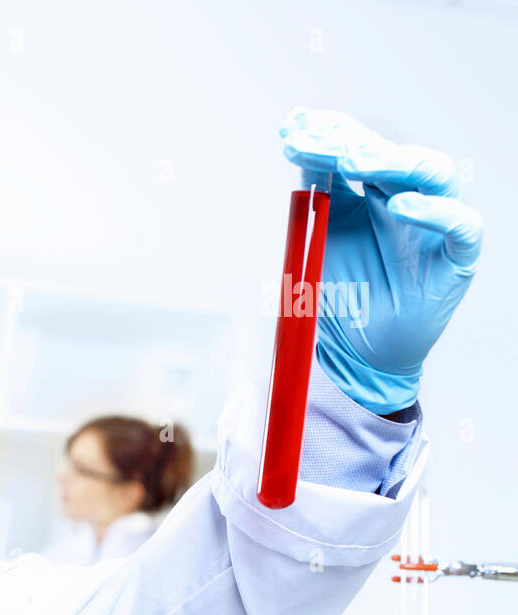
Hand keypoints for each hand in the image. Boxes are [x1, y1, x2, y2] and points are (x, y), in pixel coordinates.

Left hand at [280, 108, 482, 413]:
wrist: (358, 351)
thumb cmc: (343, 294)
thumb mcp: (321, 239)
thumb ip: (317, 197)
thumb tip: (302, 147)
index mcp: (373, 192)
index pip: (357, 147)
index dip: (327, 132)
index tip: (290, 125)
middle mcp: (408, 199)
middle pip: (389, 154)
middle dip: (347, 142)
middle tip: (311, 139)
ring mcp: (436, 225)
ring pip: (434, 173)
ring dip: (392, 161)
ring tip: (353, 163)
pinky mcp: (457, 258)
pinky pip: (461, 226)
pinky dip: (435, 212)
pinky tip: (401, 207)